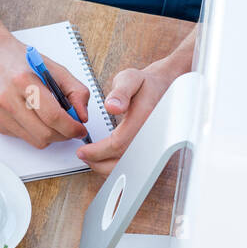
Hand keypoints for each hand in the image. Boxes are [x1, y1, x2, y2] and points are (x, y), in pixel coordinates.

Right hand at [0, 35, 88, 147]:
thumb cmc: (21, 61)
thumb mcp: (55, 68)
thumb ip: (75, 91)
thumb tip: (82, 116)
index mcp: (24, 81)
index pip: (53, 116)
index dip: (71, 127)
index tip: (80, 129)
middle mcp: (9, 99)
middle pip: (45, 134)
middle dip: (64, 135)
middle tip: (71, 128)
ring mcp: (1, 114)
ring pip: (36, 141)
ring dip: (51, 136)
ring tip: (54, 121)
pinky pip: (25, 138)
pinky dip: (36, 132)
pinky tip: (35, 117)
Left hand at [77, 54, 182, 173]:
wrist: (163, 88)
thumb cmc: (145, 85)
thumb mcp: (130, 79)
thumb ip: (121, 91)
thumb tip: (112, 106)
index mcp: (144, 118)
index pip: (118, 143)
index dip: (98, 151)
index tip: (83, 151)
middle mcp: (151, 134)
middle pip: (123, 160)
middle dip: (100, 163)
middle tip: (84, 157)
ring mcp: (154, 144)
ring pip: (130, 167)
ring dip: (108, 168)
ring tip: (92, 161)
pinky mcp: (153, 150)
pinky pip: (135, 166)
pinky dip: (119, 168)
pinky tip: (106, 162)